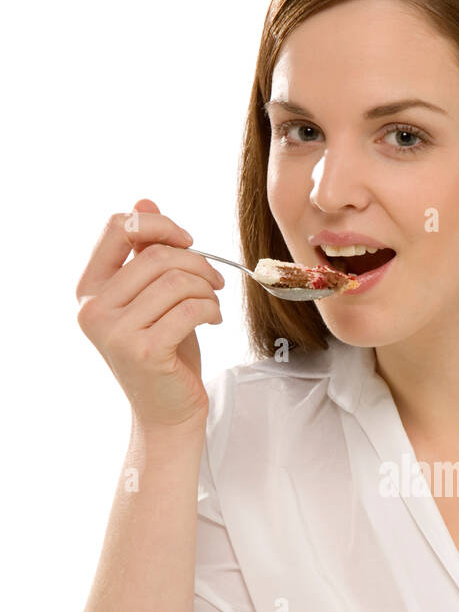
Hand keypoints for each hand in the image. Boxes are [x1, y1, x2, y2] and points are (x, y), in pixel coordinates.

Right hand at [76, 199, 224, 429]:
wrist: (168, 411)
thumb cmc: (164, 350)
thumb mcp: (153, 296)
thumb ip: (145, 253)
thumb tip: (144, 200)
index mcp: (89, 289)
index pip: (117, 227)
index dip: (159, 225)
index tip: (187, 240)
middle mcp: (93, 309)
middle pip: (155, 255)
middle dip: (197, 263)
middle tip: (215, 281)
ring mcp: (115, 332)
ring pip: (176, 282)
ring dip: (207, 289)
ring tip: (213, 303)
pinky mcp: (143, 352)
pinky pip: (189, 309)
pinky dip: (211, 309)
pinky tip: (213, 319)